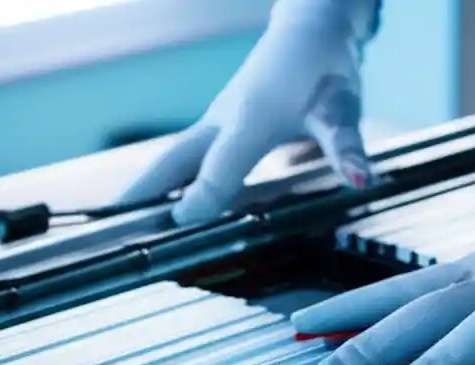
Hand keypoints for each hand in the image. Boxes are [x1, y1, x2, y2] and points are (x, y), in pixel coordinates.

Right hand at [119, 0, 377, 226]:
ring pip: (173, 160)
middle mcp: (222, 121)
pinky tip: (163, 208)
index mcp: (249, 117)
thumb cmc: (324, 67)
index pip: (220, 164)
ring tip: (125, 226)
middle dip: (144, 193)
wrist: (310, 28)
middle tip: (113, 226)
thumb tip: (361, 180)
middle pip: (172, 162)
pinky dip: (167, 183)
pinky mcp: (219, 126)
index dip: (202, 194)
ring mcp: (216, 123)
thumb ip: (345, 147)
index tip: (181, 222)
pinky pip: (185, 159)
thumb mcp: (341, 107)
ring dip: (148, 190)